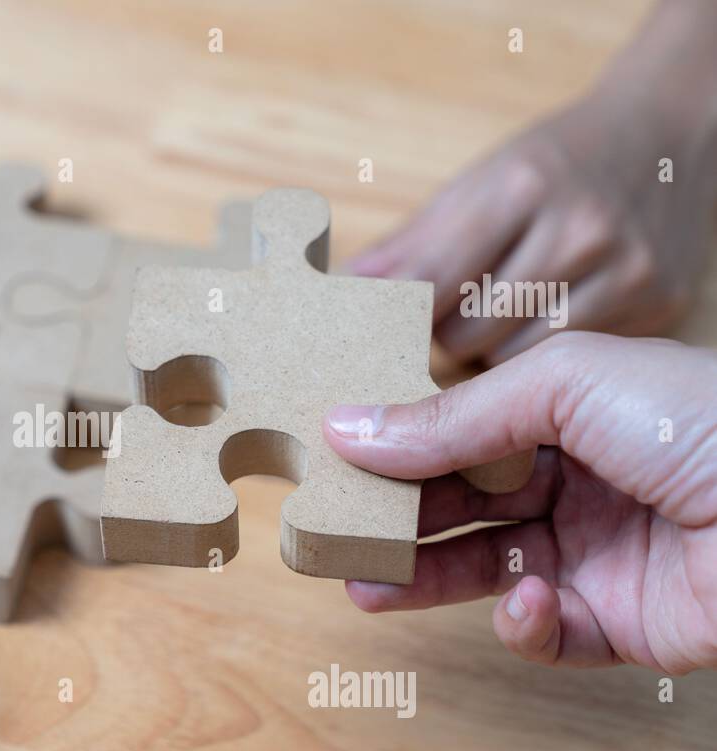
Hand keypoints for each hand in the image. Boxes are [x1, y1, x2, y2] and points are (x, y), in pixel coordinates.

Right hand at [323, 332, 716, 673]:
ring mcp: (595, 555)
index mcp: (570, 416)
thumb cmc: (700, 423)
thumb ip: (450, 415)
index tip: (332, 458)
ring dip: (422, 580)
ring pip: (484, 571)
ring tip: (362, 588)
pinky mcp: (618, 624)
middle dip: (395, 520)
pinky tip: (526, 599)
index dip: (399, 445)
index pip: (461, 433)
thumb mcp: (564, 385)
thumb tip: (345, 428)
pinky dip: (523, 623)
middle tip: (331, 533)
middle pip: (460, 505)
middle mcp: (578, 483)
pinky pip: (545, 631)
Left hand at [347, 0, 716, 364]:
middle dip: (446, 331)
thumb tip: (340, 292)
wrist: (663, 136)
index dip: (394, 318)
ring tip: (504, 308)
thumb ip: (408, 246)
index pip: (428, 285)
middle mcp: (581, 228)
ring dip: (491, 349)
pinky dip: (540, 352)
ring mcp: (627, 270)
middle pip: (466, 334)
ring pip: (512, 361)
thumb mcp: (475, 183)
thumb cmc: (551, 164)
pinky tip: (546, 317)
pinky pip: (563, 362)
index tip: (371, 335)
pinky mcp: (658, 305)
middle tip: (454, 309)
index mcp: (520, 186)